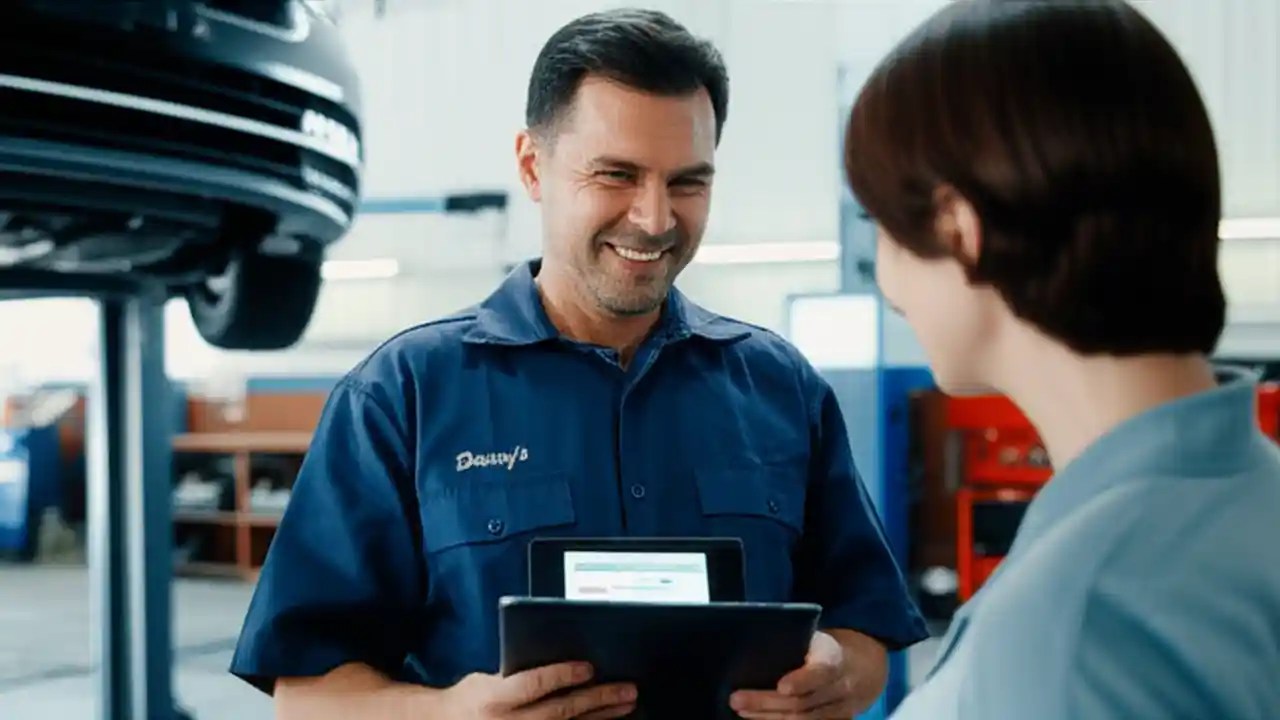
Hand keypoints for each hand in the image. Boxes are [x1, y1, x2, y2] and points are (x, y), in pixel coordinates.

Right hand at [441, 661, 636, 718]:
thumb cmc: (470, 699)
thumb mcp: (486, 681)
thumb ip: (518, 676)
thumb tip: (560, 666)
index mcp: (495, 700)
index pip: (534, 685)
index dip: (563, 675)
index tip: (589, 666)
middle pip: (560, 712)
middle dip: (597, 699)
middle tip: (626, 688)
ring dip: (601, 717)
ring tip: (625, 704)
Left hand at [729, 632, 856, 718]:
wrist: (865, 667)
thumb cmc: (827, 649)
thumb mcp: (818, 639)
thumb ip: (794, 643)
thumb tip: (752, 646)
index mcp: (834, 659)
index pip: (820, 672)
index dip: (802, 681)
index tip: (782, 687)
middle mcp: (840, 688)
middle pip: (803, 702)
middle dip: (766, 702)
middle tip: (736, 699)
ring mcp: (839, 710)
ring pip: (802, 719)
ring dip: (767, 717)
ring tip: (742, 710)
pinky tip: (759, 719)